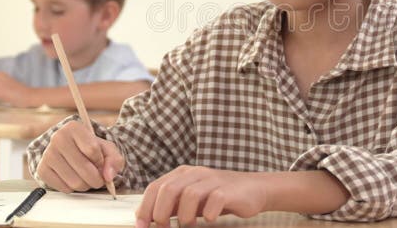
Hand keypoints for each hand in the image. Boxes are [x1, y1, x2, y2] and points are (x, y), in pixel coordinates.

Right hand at [37, 120, 123, 191]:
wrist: (71, 151)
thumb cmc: (90, 149)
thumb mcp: (107, 149)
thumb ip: (114, 160)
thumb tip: (108, 175)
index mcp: (74, 127)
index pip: (92, 149)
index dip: (101, 161)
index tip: (101, 162)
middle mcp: (58, 138)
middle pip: (84, 168)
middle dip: (97, 179)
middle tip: (98, 178)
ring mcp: (48, 154)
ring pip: (75, 181)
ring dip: (86, 185)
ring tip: (87, 178)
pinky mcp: (42, 170)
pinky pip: (64, 188)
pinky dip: (73, 188)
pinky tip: (74, 179)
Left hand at [136, 166, 267, 226]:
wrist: (253, 189)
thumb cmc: (218, 197)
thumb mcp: (191, 200)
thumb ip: (170, 205)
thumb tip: (145, 218)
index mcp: (183, 174)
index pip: (156, 187)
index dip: (146, 207)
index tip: (142, 226)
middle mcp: (196, 173)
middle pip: (169, 189)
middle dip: (161, 213)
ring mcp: (213, 180)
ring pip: (190, 194)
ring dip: (184, 216)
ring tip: (188, 225)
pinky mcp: (229, 190)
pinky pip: (215, 199)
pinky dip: (209, 212)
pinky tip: (209, 219)